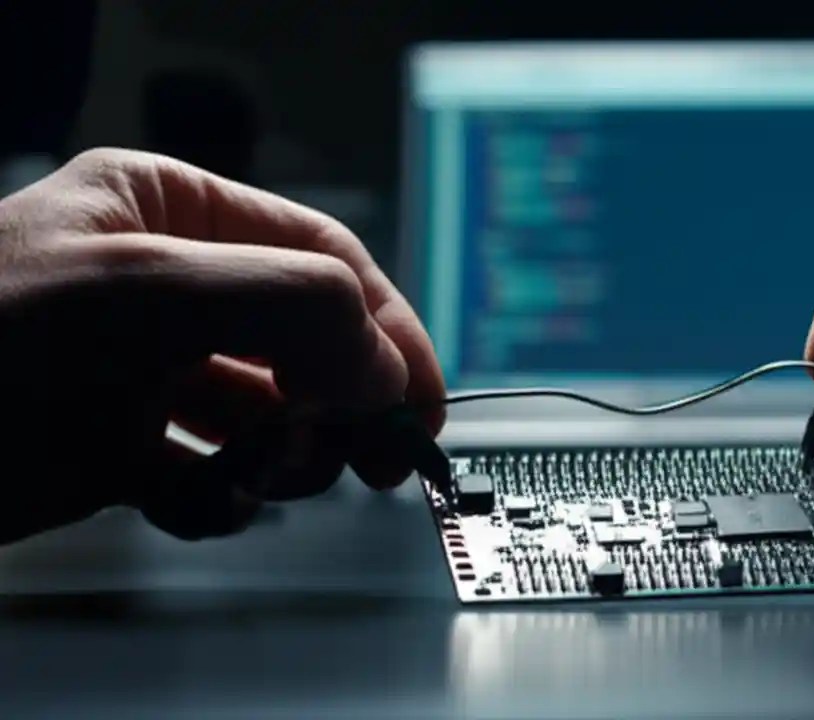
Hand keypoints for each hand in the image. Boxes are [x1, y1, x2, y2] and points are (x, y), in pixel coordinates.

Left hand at [0, 148, 444, 542]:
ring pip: (269, 411)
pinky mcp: (115, 448)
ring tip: (274, 475)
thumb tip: (384, 368)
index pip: (322, 256)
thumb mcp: (148, 290)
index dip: (385, 326)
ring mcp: (140, 369)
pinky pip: (210, 471)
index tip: (422, 400)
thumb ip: (293, 304)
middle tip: (380, 457)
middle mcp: (163, 284)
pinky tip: (195, 503)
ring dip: (286, 453)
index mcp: (169, 210)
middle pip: (307, 338)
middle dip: (345, 399)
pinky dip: (220, 498)